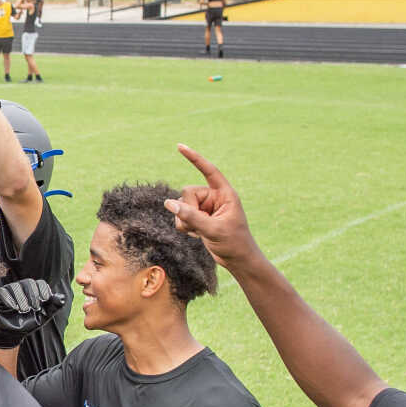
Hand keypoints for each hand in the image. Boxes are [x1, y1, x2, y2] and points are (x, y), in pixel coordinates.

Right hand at [0, 279, 66, 348]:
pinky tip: (13, 307)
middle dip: (33, 294)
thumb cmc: (26, 325)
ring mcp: (8, 292)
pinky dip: (9, 298)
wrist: (11, 335)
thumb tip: (63, 298)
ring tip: (23, 310)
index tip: (45, 299)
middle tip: (34, 307)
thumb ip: (52, 307)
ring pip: (15, 286)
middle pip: (28, 282)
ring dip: (21, 298)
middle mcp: (21, 289)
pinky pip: (2, 292)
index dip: (43, 289)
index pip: (39, 283)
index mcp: (33, 292)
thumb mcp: (42, 317)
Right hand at [165, 145, 262, 269]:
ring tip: (198, 233)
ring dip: (185, 221)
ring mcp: (205, 207)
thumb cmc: (233, 243)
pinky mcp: (199, 217)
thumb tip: (168, 203)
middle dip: (187, 209)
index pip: (209, 171)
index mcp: (224, 194)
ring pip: (181, 205)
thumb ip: (190, 216)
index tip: (179, 146)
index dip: (194, 158)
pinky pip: (181, 215)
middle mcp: (214, 197)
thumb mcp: (212, 229)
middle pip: (187, 193)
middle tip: (198, 225)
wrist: (237, 259)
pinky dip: (184, 226)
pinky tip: (196, 235)